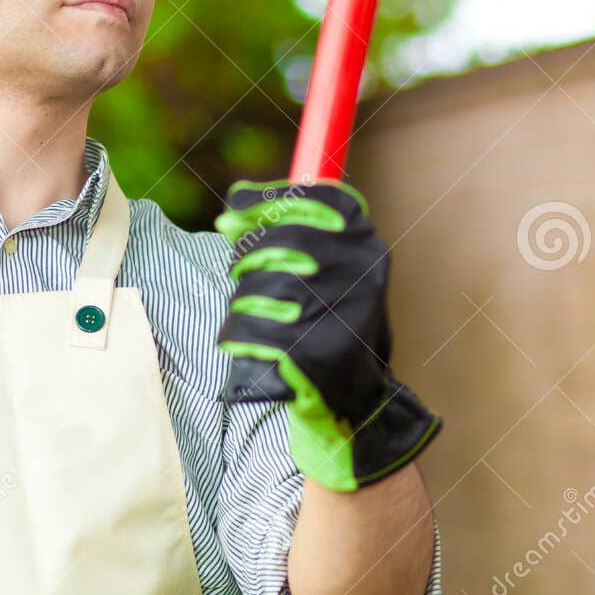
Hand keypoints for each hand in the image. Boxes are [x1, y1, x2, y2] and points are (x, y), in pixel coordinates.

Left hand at [215, 178, 441, 490]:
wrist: (353, 396)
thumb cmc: (324, 317)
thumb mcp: (322, 268)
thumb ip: (283, 232)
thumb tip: (230, 211)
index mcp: (364, 243)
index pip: (313, 198)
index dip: (264, 201)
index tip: (230, 214)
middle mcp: (362, 272)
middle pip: (277, 241)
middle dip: (245, 256)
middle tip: (236, 272)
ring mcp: (342, 313)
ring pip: (258, 287)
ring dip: (242, 302)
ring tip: (252, 314)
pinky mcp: (315, 353)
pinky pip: (248, 330)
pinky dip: (236, 336)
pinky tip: (244, 342)